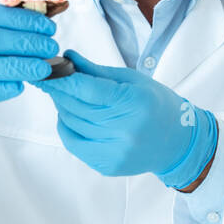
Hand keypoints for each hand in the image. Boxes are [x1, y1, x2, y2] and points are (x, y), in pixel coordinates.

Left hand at [33, 49, 217, 188]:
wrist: (178, 143)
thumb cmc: (156, 105)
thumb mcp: (132, 80)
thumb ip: (97, 71)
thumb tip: (67, 57)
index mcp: (134, 103)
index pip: (88, 90)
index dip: (63, 80)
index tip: (46, 71)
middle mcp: (124, 131)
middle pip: (77, 107)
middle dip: (58, 91)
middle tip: (47, 79)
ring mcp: (115, 152)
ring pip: (72, 124)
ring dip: (62, 107)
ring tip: (61, 94)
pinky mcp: (107, 166)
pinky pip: (74, 143)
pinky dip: (66, 127)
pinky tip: (68, 115)